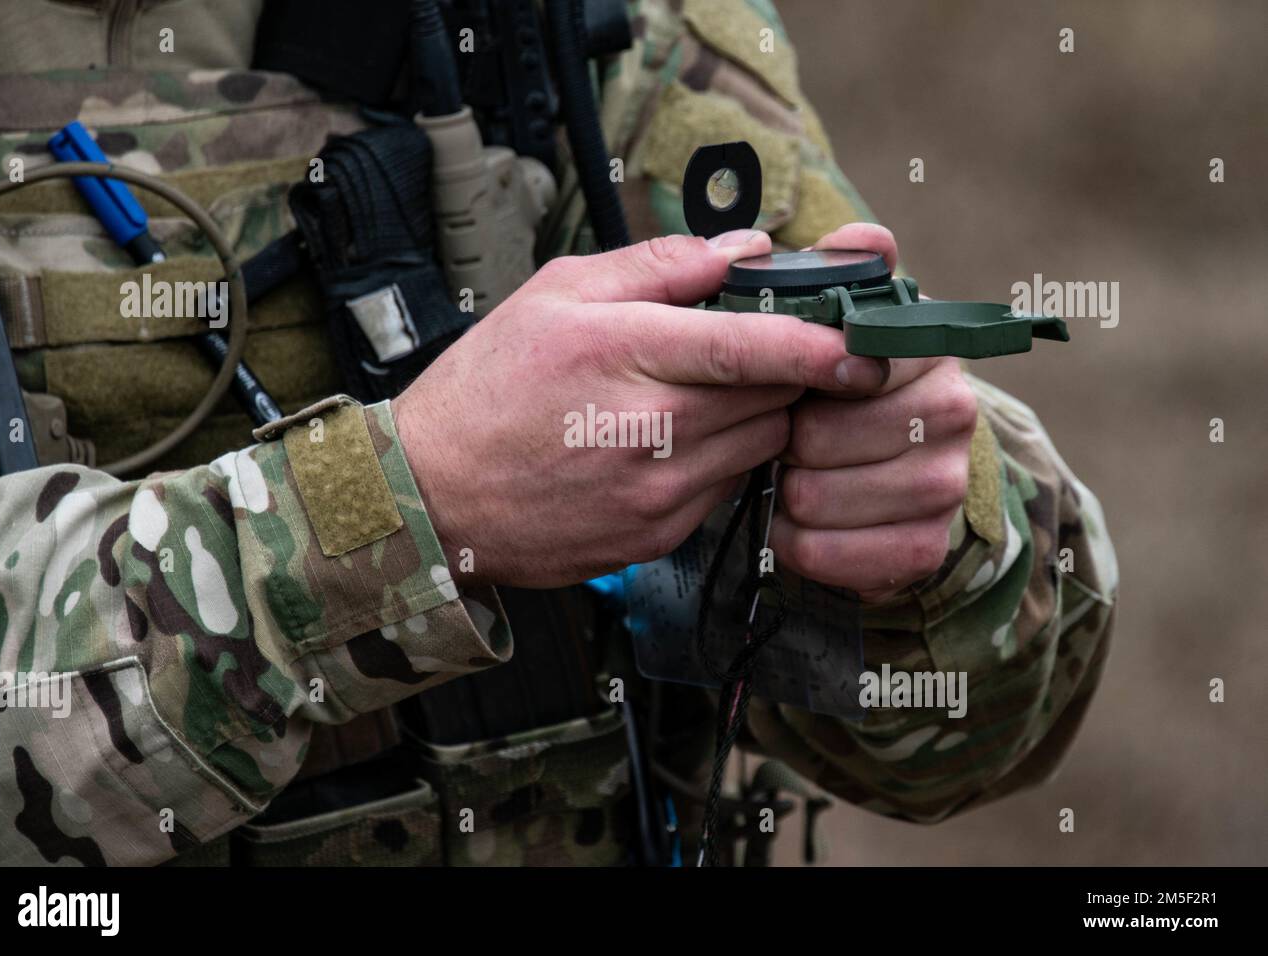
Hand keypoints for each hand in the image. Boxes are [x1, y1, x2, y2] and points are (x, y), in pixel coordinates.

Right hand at [393, 230, 860, 587]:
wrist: (435, 495)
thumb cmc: (488, 388)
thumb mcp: (555, 295)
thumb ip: (656, 266)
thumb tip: (740, 249)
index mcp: (621, 355)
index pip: (748, 347)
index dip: (818, 344)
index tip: (864, 341)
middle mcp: (649, 429)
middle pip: (770, 398)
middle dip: (790, 372)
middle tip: (779, 350)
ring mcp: (657, 491)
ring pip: (759, 445)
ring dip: (759, 416)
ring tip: (709, 396)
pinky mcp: (659, 533)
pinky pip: (727, 487)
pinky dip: (723, 458)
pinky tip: (676, 442)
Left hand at [771, 224, 979, 600]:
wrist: (867, 478)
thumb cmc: (831, 390)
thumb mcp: (827, 321)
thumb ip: (837, 272)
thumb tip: (867, 238)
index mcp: (927, 345)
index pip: (844, 360)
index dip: (794, 378)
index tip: (785, 382)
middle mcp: (955, 411)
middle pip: (819, 436)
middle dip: (782, 441)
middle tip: (787, 437)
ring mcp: (948, 483)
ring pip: (816, 497)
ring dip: (785, 493)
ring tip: (793, 477)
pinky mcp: (926, 548)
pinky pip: (828, 554)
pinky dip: (800, 543)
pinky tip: (803, 523)